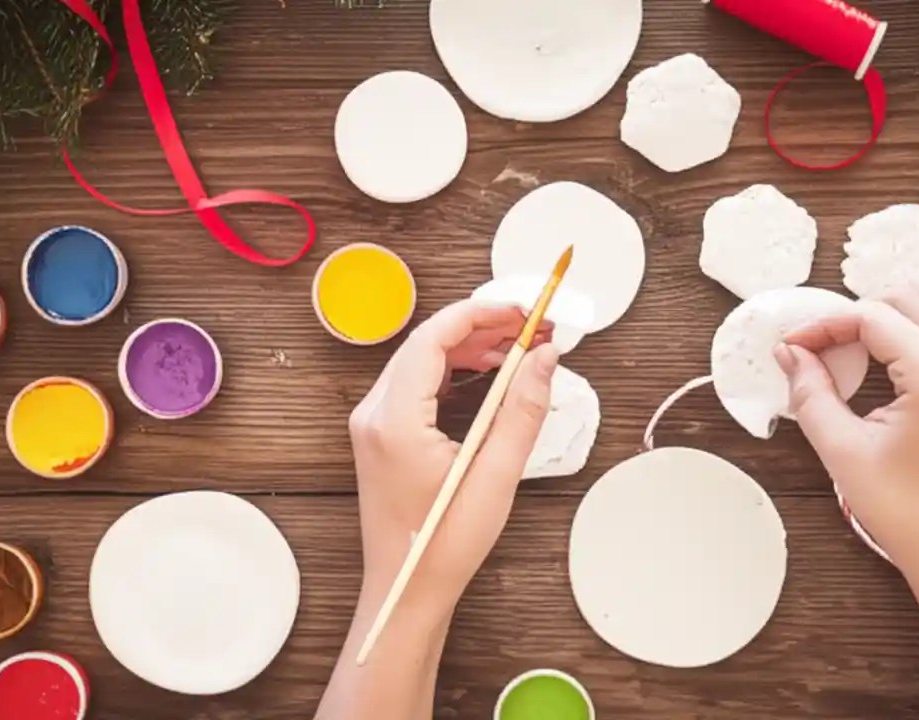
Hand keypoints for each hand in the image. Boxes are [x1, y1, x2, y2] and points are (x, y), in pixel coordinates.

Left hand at [349, 299, 558, 608]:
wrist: (406, 591)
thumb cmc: (443, 544)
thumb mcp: (496, 475)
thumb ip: (522, 409)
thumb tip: (544, 357)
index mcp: (394, 419)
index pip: (434, 337)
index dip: (481, 313)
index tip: (523, 311)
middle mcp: (374, 413)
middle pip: (427, 343)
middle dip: (482, 326)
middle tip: (533, 327)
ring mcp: (374, 424)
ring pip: (422, 360)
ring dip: (470, 347)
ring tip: (520, 347)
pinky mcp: (382, 435)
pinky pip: (417, 383)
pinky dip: (454, 370)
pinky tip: (490, 374)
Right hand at [774, 271, 918, 582]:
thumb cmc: (900, 509)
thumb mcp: (840, 449)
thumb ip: (811, 392)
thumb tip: (789, 352)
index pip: (870, 319)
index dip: (824, 326)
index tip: (792, 348)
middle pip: (904, 302)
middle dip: (855, 316)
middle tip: (820, 352)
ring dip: (903, 305)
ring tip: (865, 333)